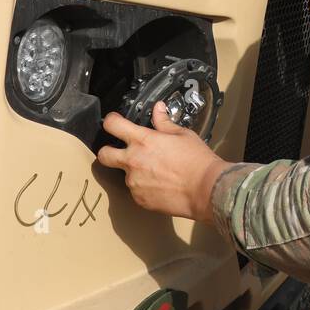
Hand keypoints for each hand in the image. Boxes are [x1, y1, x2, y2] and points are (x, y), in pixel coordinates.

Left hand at [97, 103, 231, 223]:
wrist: (205, 190)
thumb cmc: (197, 160)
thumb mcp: (182, 135)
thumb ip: (164, 123)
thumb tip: (158, 109)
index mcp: (143, 140)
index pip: (112, 125)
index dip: (111, 121)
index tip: (114, 122)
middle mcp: (133, 161)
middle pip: (104, 154)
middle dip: (107, 151)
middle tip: (118, 151)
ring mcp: (134, 182)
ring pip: (124, 175)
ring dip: (135, 172)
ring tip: (156, 173)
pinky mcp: (139, 199)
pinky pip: (136, 191)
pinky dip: (144, 188)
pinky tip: (161, 186)